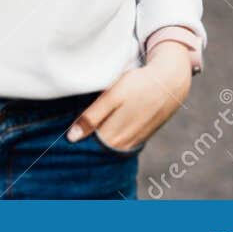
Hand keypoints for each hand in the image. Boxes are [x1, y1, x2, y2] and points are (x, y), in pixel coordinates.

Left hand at [66, 42, 192, 151]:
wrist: (170, 82)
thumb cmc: (138, 85)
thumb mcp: (112, 96)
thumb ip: (92, 117)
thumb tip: (71, 138)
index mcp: (113, 136)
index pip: (86, 147)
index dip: (74, 141)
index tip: (62, 137)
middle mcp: (124, 144)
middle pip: (97, 148)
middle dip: (85, 141)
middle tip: (71, 131)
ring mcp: (134, 142)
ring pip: (109, 146)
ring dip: (97, 139)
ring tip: (87, 126)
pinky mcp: (141, 136)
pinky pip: (121, 142)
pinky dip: (111, 137)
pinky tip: (105, 126)